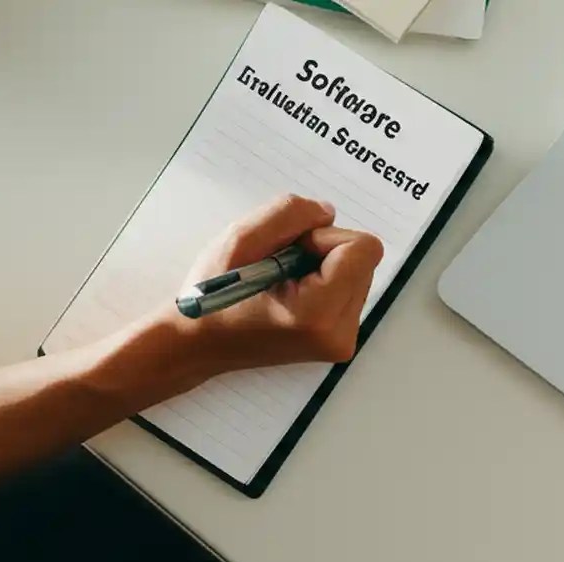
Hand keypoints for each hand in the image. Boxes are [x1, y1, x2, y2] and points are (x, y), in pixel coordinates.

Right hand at [174, 194, 384, 374]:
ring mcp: (342, 341)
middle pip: (364, 259)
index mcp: (318, 314)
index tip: (286, 253)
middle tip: (278, 268)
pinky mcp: (340, 340)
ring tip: (281, 283)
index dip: (322, 238)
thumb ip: (290, 214)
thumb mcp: (240, 239)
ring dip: (323, 266)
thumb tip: (329, 214)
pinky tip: (290, 294)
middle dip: (323, 252)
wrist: (199, 344)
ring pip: (358, 272)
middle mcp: (340, 335)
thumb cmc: (212, 294)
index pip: (363, 248)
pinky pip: (350, 288)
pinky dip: (324, 281)